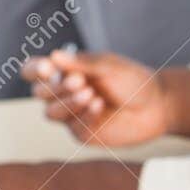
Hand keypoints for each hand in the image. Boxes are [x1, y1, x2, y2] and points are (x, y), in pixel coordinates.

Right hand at [23, 50, 173, 145]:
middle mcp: (63, 94)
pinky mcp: (83, 133)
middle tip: (81, 81)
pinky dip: (83, 115)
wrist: (155, 107)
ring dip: (67, 103)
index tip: (48, 68)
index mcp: (64, 72)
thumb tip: (54, 56)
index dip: (34, 70)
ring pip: (50, 113)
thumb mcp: (108, 66)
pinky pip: (72, 127)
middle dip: (57, 88)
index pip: (34, 71)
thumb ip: (82, 63)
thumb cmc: (132, 81)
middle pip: (39, 93)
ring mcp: (72, 116)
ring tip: (91, 94)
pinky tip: (98, 106)